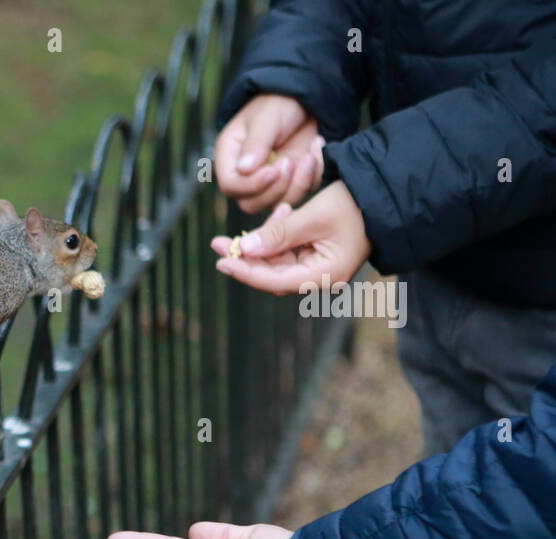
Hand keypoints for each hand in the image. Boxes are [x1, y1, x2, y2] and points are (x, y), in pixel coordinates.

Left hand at [211, 181, 371, 294]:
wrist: (386, 193)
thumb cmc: (355, 203)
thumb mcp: (314, 216)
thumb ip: (279, 233)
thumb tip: (243, 248)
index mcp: (325, 276)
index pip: (275, 281)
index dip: (245, 271)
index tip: (220, 261)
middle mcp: (320, 278)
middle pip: (271, 275)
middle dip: (244, 257)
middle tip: (217, 242)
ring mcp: (318, 269)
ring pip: (276, 262)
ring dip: (262, 241)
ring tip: (271, 212)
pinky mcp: (316, 256)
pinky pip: (286, 251)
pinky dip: (277, 235)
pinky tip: (283, 211)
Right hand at [215, 94, 324, 213]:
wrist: (305, 98)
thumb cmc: (279, 101)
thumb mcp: (267, 118)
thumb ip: (256, 143)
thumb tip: (243, 169)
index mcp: (231, 156)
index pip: (231, 185)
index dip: (251, 185)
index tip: (273, 170)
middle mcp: (246, 174)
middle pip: (251, 203)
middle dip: (275, 189)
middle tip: (291, 161)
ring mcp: (269, 181)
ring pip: (277, 204)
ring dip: (297, 184)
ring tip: (308, 155)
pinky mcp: (290, 182)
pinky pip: (301, 194)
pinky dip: (313, 176)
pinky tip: (315, 149)